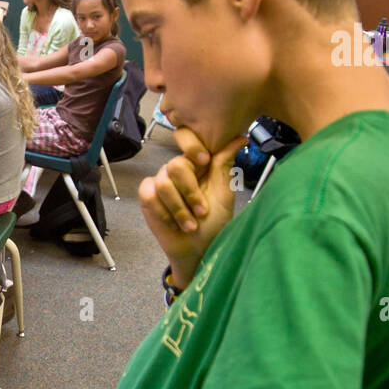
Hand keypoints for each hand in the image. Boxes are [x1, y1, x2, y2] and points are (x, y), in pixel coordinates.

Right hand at [138, 127, 247, 287]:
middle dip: (190, 193)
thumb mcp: (224, 193)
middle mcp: (178, 170)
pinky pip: (149, 195)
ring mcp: (161, 182)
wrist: (198, 250)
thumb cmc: (214, 224)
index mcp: (197, 164)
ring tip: (190, 225)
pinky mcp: (147, 197)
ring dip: (179, 209)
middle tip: (202, 211)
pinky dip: (163, 212)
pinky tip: (173, 223)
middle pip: (175, 165)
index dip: (192, 146)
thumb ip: (225, 164)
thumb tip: (241, 137)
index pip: (187, 139)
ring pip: (163, 183)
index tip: (204, 160)